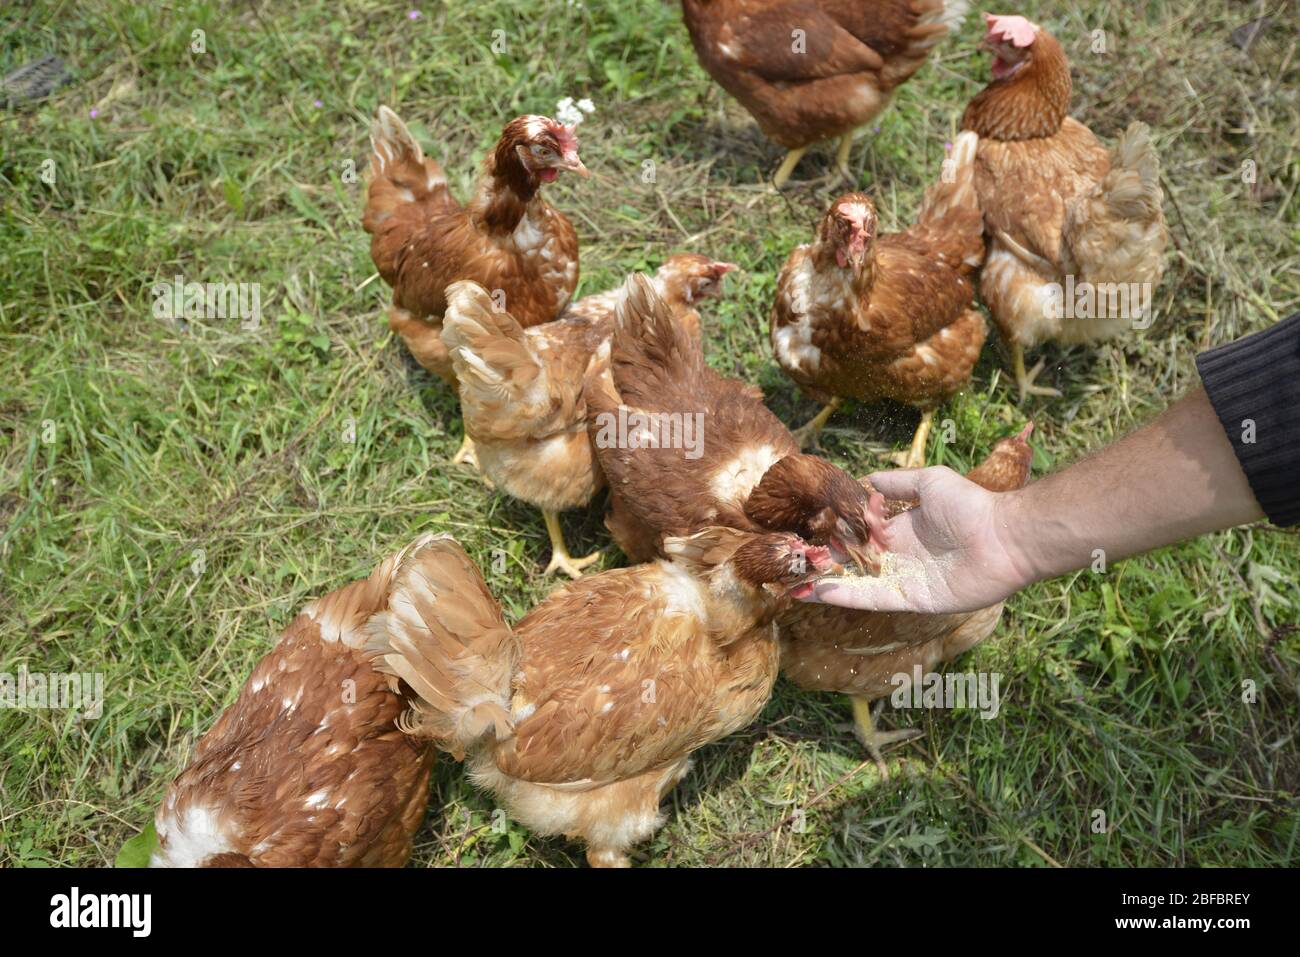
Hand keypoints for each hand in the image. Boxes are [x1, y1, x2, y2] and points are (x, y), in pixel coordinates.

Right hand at [801, 466, 1034, 613]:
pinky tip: (819, 592)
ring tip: (795, 582)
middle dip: (825, 561)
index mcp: (901, 530)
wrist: (1003, 538)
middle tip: (794, 560)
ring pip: (857, 583)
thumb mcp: (929, 481)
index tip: (810, 529)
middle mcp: (899, 556)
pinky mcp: (911, 599)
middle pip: (853, 561)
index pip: (860, 534)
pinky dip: (846, 597)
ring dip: (827, 583)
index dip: (837, 532)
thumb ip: (897, 483)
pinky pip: (873, 599)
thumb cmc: (970, 505)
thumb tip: (865, 480)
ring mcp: (904, 579)